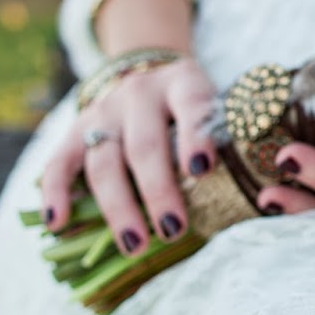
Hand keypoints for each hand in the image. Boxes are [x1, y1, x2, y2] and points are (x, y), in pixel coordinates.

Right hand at [42, 57, 218, 255]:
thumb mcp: (215, 104)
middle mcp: (140, 94)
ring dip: (118, 206)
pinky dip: (55, 193)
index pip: (190, 106)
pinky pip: (58, 162)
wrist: (147, 70)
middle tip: (173, 229)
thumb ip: (227, 137)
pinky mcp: (74, 130)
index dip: (195, 136)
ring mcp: (103, 112)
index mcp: (183, 83)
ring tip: (135, 244)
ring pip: (104, 160)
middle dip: (158, 190)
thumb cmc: (193, 107)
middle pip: (145, 145)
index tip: (202, 167)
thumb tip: (260, 198)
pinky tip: (58, 224)